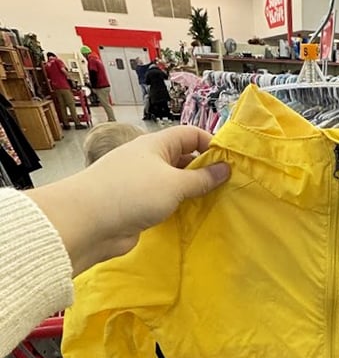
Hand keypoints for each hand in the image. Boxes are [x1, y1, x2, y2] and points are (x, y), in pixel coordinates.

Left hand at [28, 126, 229, 274]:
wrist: (88, 223)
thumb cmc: (132, 193)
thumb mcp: (174, 184)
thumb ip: (202, 179)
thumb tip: (226, 169)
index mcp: (156, 145)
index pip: (189, 135)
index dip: (210, 143)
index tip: (231, 161)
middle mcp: (149, 160)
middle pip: (183, 158)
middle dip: (204, 170)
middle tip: (229, 186)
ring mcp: (142, 184)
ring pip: (174, 183)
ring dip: (192, 192)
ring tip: (217, 203)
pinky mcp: (137, 206)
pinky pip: (165, 202)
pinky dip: (179, 208)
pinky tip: (194, 217)